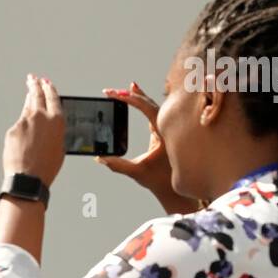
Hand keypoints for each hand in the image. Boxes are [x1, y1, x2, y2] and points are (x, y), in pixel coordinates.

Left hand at [2, 74, 65, 187]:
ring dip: (28, 97)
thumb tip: (49, 125)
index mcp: (57, 120)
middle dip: (35, 85)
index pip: (53, 98)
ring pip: (27, 106)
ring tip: (28, 89)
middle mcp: (41, 116)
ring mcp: (25, 121)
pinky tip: (23, 126)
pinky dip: (22, 124)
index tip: (46, 82)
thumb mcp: (59, 146)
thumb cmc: (47, 167)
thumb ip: (54, 130)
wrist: (28, 177)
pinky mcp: (13, 129)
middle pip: (37, 95)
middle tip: (33, 78)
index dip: (49, 89)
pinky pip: (19, 124)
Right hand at [94, 82, 198, 214]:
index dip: (128, 99)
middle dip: (130, 95)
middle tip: (112, 91)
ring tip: (127, 88)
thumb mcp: (137, 172)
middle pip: (149, 103)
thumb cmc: (161, 181)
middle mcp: (168, 127)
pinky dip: (144, 103)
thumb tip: (99, 157)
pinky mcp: (164, 132)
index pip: (145, 107)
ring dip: (138, 97)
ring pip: (153, 106)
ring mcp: (167, 128)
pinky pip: (154, 112)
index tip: (113, 94)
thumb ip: (117, 165)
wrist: (178, 189)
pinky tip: (137, 96)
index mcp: (164, 133)